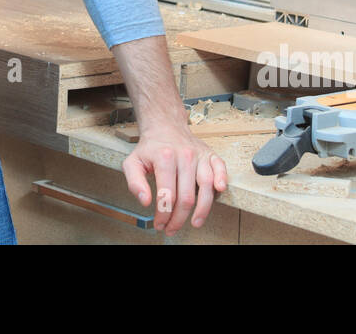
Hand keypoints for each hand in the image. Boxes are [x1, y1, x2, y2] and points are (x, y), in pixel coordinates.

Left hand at [123, 121, 227, 235]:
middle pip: (186, 196)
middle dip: (179, 218)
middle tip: (172, 228)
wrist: (165, 126)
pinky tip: (219, 190)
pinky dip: (222, 179)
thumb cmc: (150, 147)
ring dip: (202, 209)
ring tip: (195, 222)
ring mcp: (199, 155)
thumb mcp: (133, 162)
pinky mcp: (210, 154)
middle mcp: (184, 156)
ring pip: (206, 186)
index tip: (160, 224)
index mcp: (164, 158)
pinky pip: (220, 168)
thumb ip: (134, 183)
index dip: (163, 214)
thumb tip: (145, 201)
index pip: (166, 194)